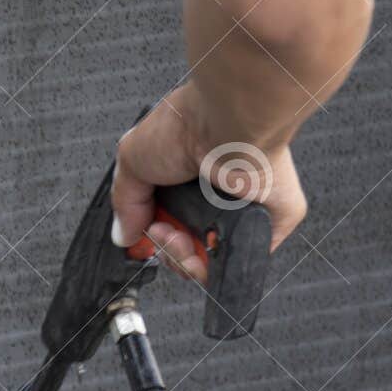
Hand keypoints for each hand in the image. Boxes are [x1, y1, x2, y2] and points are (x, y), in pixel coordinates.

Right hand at [112, 85, 306, 285]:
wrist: (227, 126)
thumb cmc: (187, 127)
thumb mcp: (133, 157)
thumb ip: (125, 201)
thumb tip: (124, 234)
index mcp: (188, 176)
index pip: (167, 221)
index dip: (152, 235)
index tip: (142, 233)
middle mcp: (215, 195)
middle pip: (185, 247)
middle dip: (165, 248)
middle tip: (162, 232)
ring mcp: (241, 212)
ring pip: (208, 260)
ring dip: (184, 258)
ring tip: (179, 236)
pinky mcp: (267, 225)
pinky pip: (239, 261)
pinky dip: (217, 264)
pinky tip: (206, 244)